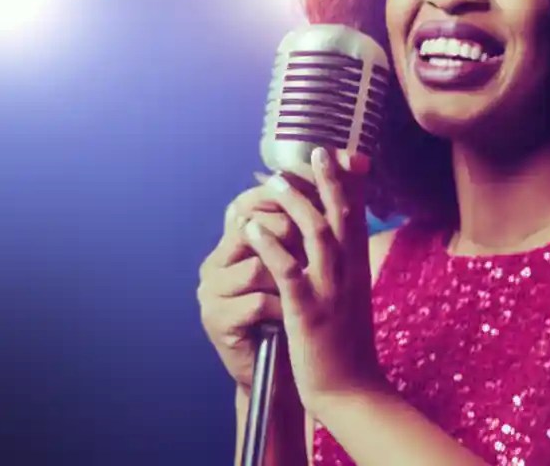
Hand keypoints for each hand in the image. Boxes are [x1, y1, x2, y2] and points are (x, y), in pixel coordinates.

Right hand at [196, 184, 306, 389]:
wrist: (283, 375)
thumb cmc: (295, 312)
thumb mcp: (299, 264)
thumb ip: (304, 225)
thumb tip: (338, 175)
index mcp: (231, 244)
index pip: (245, 205)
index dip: (279, 198)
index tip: (314, 201)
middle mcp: (215, 263)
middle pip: (251, 228)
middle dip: (290, 238)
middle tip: (314, 256)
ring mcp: (211, 292)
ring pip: (258, 266)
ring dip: (289, 281)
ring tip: (301, 295)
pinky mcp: (216, 321)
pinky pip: (259, 301)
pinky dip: (283, 309)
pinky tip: (292, 318)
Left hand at [243, 147, 390, 417]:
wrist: (351, 390)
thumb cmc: (347, 343)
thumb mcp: (352, 296)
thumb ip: (347, 264)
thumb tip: (337, 236)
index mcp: (358, 268)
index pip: (356, 215)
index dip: (347, 182)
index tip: (337, 155)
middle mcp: (349, 272)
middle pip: (341, 214)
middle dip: (328, 180)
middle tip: (314, 151)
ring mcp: (330, 291)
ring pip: (316, 235)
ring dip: (294, 205)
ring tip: (274, 184)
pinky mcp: (309, 312)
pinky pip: (289, 272)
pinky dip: (270, 247)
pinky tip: (252, 231)